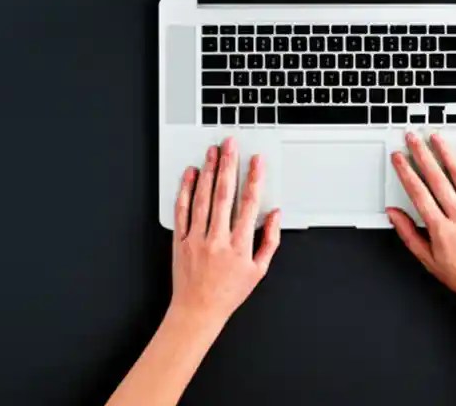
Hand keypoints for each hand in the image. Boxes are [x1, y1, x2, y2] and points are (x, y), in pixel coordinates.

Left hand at [170, 137, 280, 328]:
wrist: (197, 310)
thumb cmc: (228, 293)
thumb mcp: (258, 271)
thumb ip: (269, 241)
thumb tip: (275, 215)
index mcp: (239, 246)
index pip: (249, 204)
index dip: (254, 179)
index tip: (256, 161)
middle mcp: (217, 240)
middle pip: (224, 195)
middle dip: (228, 165)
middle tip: (230, 145)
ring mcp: (197, 239)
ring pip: (203, 198)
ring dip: (208, 172)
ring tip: (212, 152)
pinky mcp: (181, 240)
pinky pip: (182, 211)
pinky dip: (186, 190)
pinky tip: (190, 174)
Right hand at [386, 133, 455, 315]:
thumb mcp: (428, 260)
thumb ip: (409, 234)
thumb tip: (394, 214)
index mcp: (442, 230)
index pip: (419, 194)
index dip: (406, 172)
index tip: (399, 158)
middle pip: (437, 180)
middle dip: (422, 155)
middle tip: (413, 138)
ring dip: (447, 154)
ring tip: (437, 138)